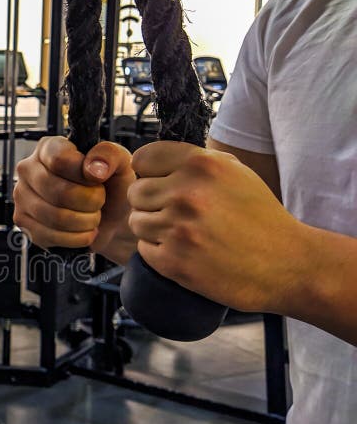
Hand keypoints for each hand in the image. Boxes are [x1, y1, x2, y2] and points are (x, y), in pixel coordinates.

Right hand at [13, 137, 134, 258]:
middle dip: (90, 202)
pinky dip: (76, 238)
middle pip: (59, 192)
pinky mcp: (23, 223)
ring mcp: (22, 197)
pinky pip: (51, 236)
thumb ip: (109, 155)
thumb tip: (93, 169)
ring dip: (85, 221)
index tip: (98, 179)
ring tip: (92, 216)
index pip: (59, 160)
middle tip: (99, 201)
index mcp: (48, 147)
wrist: (111, 218)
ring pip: (56, 216)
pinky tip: (83, 230)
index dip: (84, 174)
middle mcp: (29, 169)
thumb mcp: (120, 163)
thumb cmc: (111, 187)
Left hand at [128, 141, 303, 311]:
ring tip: (182, 233)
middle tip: (176, 214)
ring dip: (153, 228)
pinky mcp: (174, 262)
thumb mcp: (235, 172)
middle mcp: (187, 193)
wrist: (287, 264)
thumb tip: (149, 160)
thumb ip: (193, 161)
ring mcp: (179, 229)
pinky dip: (159, 252)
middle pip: (135, 193)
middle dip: (150, 203)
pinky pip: (144, 249)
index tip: (161, 183)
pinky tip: (184, 251)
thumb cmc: (259, 216)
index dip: (149, 173)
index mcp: (202, 165)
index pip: (143, 159)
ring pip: (136, 221)